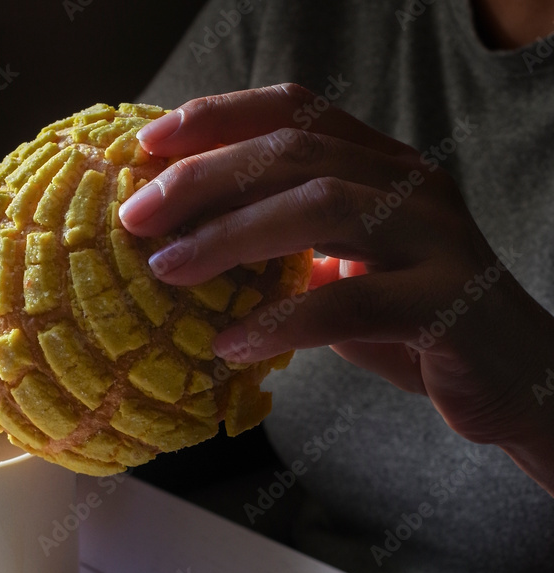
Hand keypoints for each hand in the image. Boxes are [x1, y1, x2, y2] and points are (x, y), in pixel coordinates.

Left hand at [119, 84, 553, 492]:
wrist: (514, 379)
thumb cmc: (419, 329)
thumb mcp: (348, 278)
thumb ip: (293, 255)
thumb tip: (194, 252)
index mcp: (385, 167)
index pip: (296, 112)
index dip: (219, 118)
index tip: (150, 144)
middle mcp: (411, 186)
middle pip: (296, 153)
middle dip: (205, 178)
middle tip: (138, 215)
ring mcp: (434, 238)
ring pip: (321, 208)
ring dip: (231, 237)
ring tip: (168, 271)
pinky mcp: (444, 302)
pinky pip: (351, 302)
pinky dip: (282, 321)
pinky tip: (232, 344)